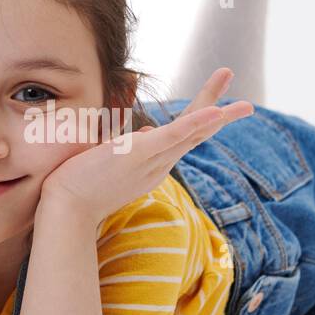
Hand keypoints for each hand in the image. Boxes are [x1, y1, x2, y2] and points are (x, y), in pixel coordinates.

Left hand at [39, 67, 252, 227]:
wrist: (64, 210)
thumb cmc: (78, 188)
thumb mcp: (107, 162)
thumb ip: (126, 148)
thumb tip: (145, 134)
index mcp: (152, 167)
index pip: (181, 140)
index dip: (200, 123)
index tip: (211, 108)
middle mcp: (159, 166)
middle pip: (196, 136)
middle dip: (222, 117)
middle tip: (249, 105)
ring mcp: (151, 161)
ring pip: (192, 133)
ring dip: (219, 113)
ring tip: (247, 104)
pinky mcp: (139, 154)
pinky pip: (173, 136)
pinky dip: (196, 123)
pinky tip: (216, 112)